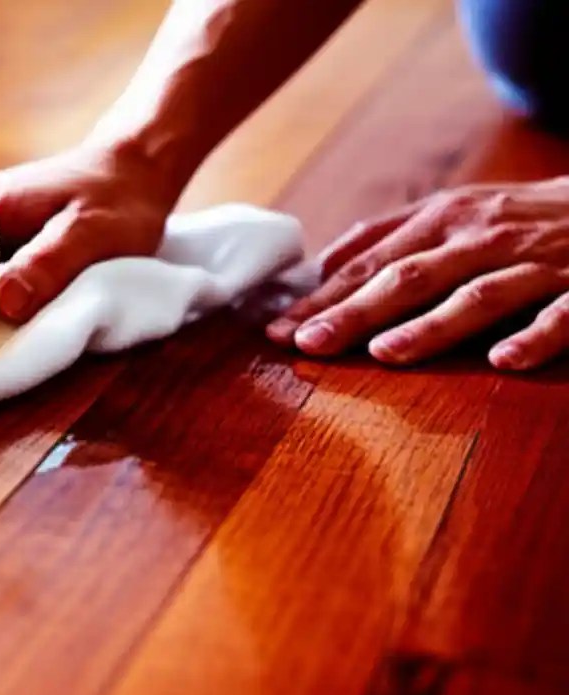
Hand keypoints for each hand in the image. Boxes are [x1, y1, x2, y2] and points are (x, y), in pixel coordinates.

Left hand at [266, 177, 568, 370]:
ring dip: (430, 326)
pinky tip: (502, 361)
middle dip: (354, 312)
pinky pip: (560, 315)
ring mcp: (534, 263)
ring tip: (384, 353)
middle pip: (409, 277)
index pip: (370, 262)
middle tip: (307, 343)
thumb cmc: (523, 214)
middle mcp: (482, 237)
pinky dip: (533, 337)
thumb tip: (322, 261)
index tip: (277, 328)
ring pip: (476, 295)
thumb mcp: (455, 210)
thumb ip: (389, 234)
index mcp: (445, 220)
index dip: (322, 296)